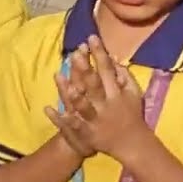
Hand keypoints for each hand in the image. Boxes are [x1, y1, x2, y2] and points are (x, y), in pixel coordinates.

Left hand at [45, 35, 147, 159]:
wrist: (131, 144)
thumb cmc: (132, 114)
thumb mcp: (134, 93)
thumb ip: (125, 76)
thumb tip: (113, 58)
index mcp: (117, 94)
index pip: (107, 70)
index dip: (99, 53)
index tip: (91, 37)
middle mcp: (106, 105)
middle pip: (93, 85)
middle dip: (84, 68)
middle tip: (75, 53)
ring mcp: (96, 120)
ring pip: (82, 105)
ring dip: (71, 92)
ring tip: (59, 77)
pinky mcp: (87, 133)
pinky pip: (72, 125)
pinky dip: (60, 118)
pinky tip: (48, 108)